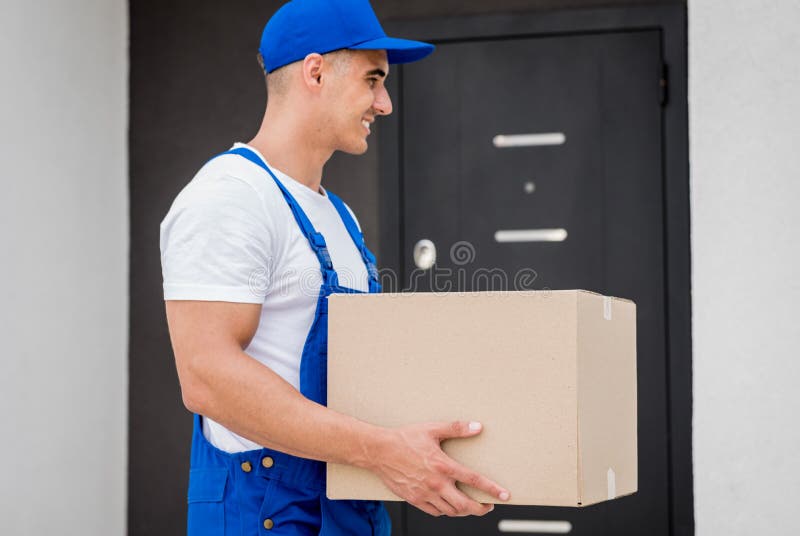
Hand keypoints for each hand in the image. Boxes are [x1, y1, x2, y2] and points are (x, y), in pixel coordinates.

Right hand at [367, 421, 509, 516]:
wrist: (378, 451)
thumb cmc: (404, 438)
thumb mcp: (432, 429)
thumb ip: (456, 428)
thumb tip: (477, 426)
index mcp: (443, 465)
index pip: (474, 480)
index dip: (492, 489)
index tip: (504, 496)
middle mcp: (436, 483)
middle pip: (465, 505)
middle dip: (481, 508)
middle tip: (488, 506)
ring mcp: (424, 494)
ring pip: (451, 511)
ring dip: (464, 511)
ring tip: (470, 506)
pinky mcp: (414, 499)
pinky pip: (434, 512)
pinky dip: (445, 511)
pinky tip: (448, 506)